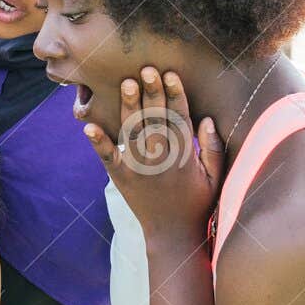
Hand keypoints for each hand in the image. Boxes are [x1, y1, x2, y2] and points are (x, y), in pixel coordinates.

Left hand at [82, 68, 223, 242]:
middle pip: (156, 120)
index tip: (170, 74)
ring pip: (134, 132)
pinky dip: (99, 143)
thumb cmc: (198, 203)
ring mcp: (140, 169)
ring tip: (126, 82)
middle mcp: (162, 160)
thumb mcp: (216, 177)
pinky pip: (109, 158)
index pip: (180, 120)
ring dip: (130, 107)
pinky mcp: (122, 179)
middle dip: (152, 94)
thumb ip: (212, 148)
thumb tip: (207, 120)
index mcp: (185, 156)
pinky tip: (88, 127)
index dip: (175, 96)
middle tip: (146, 68)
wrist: (174, 236)